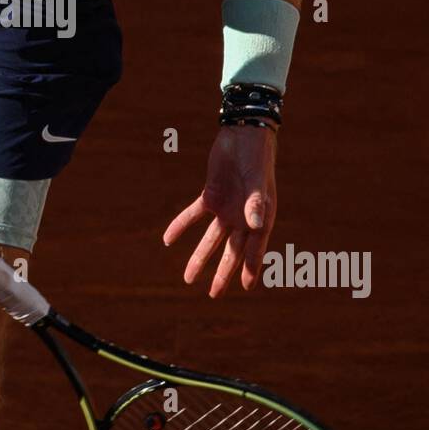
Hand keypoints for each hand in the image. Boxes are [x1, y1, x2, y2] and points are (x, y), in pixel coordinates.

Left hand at [163, 124, 276, 297]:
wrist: (243, 134)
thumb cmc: (256, 158)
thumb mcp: (257, 181)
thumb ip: (256, 203)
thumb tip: (255, 226)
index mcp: (260, 218)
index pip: (255, 248)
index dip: (251, 268)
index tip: (245, 287)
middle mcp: (243, 218)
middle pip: (231, 251)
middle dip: (222, 273)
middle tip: (213, 295)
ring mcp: (226, 208)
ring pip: (211, 238)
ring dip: (200, 256)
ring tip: (188, 278)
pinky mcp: (211, 195)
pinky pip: (193, 215)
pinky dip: (181, 226)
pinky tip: (167, 239)